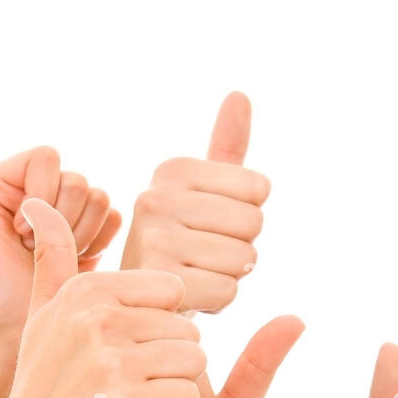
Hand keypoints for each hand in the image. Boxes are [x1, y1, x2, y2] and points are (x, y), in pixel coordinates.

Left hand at [0, 137, 120, 334]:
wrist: (13, 330)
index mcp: (8, 181)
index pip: (48, 156)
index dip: (41, 194)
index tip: (19, 232)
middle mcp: (40, 190)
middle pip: (78, 178)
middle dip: (61, 221)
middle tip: (34, 251)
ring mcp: (69, 212)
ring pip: (100, 197)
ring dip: (79, 236)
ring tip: (52, 260)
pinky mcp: (93, 234)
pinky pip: (114, 219)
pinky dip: (99, 244)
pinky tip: (73, 263)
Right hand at [0, 199, 204, 397]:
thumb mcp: (41, 321)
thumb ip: (55, 263)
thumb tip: (40, 205)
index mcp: (86, 291)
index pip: (170, 292)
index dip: (159, 332)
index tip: (124, 361)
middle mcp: (97, 317)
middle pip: (188, 329)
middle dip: (170, 369)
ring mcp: (111, 361)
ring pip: (195, 363)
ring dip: (175, 397)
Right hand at [120, 92, 269, 313]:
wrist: (139, 302)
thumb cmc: (181, 247)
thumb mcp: (202, 193)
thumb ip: (224, 148)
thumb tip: (240, 95)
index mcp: (172, 170)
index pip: (259, 189)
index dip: (247, 216)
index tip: (212, 226)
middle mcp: (155, 197)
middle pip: (254, 223)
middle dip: (241, 248)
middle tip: (205, 256)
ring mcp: (154, 239)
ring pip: (243, 258)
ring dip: (230, 276)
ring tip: (197, 274)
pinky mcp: (160, 281)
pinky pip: (228, 290)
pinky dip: (218, 302)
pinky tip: (191, 295)